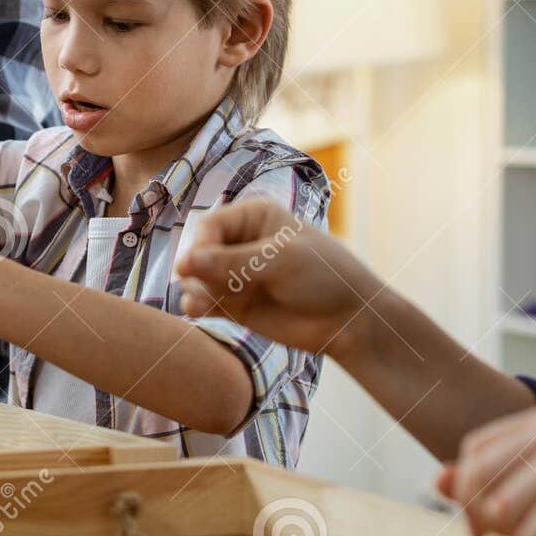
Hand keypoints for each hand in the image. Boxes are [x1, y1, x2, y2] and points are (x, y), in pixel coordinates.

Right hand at [172, 198, 380, 356]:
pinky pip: (205, 301)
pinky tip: (198, 310)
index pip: (211, 225)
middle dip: (195, 270)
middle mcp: (241, 242)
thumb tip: (187, 262)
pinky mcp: (235, 304)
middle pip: (199, 251)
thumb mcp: (280, 261)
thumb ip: (233, 263)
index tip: (195, 267)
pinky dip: (197, 305)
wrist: (348, 319)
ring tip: (200, 304)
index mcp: (254, 216)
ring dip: (194, 289)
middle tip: (200, 289)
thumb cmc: (323, 275)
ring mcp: (237, 274)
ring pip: (198, 278)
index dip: (199, 245)